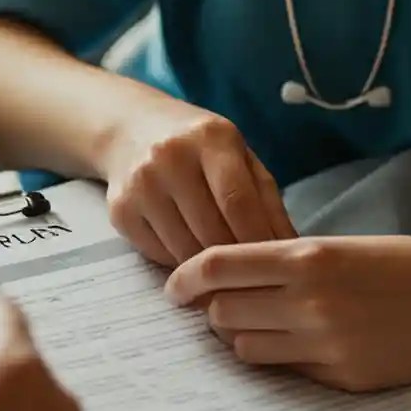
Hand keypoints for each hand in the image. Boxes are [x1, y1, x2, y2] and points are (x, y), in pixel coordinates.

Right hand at [100, 96, 295, 266]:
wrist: (131, 128)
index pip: (238, 202)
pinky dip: (179, 264)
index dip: (259, 242)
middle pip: (211, 231)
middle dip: (237, 263)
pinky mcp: (119, 210)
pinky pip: (158, 254)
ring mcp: (140, 184)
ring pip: (184, 250)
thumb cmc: (199, 148)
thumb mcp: (239, 157)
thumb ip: (267, 201)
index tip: (276, 268)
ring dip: (209, 271)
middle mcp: (170, 157)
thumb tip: (290, 252)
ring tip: (226, 275)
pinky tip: (191, 258)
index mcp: (210, 138)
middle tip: (254, 282)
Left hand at [166, 237, 410, 391]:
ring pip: (245, 347)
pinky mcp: (343, 376)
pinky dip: (280, 358)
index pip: (218, 266)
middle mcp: (311, 298)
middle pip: (223, 312)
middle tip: (218, 307)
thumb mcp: (333, 244)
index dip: (185, 278)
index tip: (175, 287)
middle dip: (212, 311)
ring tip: (259, 325)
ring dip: (241, 337)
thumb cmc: (394, 262)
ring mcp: (327, 342)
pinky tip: (298, 342)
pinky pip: (285, 371)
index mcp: (306, 254)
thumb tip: (219, 279)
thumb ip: (278, 261)